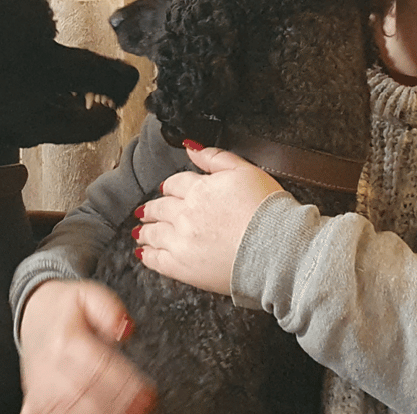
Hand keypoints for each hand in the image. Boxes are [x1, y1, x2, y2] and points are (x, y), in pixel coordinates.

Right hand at [18, 279, 154, 413]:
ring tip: (129, 410)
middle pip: (89, 395)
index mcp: (64, 340)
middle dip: (120, 403)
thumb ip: (110, 308)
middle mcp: (49, 367)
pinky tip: (101, 412)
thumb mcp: (90, 294)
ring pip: (75, 411)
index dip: (127, 384)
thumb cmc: (64, 309)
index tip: (148, 392)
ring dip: (105, 412)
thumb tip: (125, 327)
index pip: (99, 367)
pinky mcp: (36, 403)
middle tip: (143, 405)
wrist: (34, 316)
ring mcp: (40, 388)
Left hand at [134, 143, 281, 294]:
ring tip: (140, 232)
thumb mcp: (246, 171)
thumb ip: (215, 157)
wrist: (276, 249)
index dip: (169, 187)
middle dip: (152, 210)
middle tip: (145, 213)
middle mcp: (185, 214)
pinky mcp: (183, 267)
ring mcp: (181, 241)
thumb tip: (191, 148)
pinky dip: (148, 255)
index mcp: (199, 189)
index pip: (174, 184)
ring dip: (145, 231)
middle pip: (160, 208)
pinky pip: (156, 260)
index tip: (166, 191)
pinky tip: (144, 253)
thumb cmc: (267, 212)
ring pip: (154, 233)